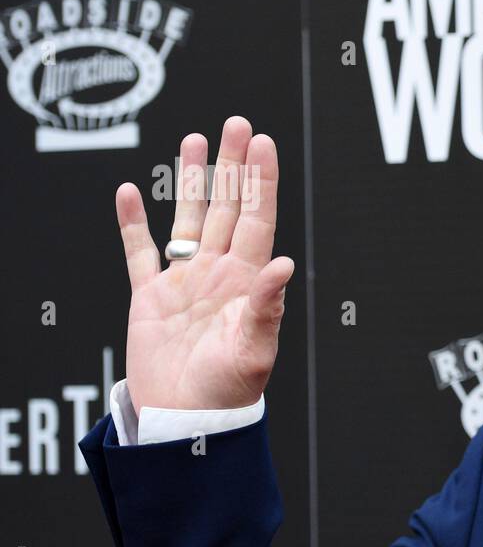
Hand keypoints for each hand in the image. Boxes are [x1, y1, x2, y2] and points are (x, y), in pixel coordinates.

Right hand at [115, 116, 293, 418]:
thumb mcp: (255, 351)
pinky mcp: (150, 298)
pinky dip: (134, 223)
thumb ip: (267, 307)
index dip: (261, 182)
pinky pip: (140, 252)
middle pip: (228, 208)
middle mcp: (219, 274)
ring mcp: (185, 283)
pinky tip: (133, 191)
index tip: (264, 143)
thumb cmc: (228, 392)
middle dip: (232, 166)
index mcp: (248, 282)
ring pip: (189, 219)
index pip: (258, 219)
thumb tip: (284, 264)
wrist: (187, 422)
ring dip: (192, 181)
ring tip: (195, 140)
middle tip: (237, 123)